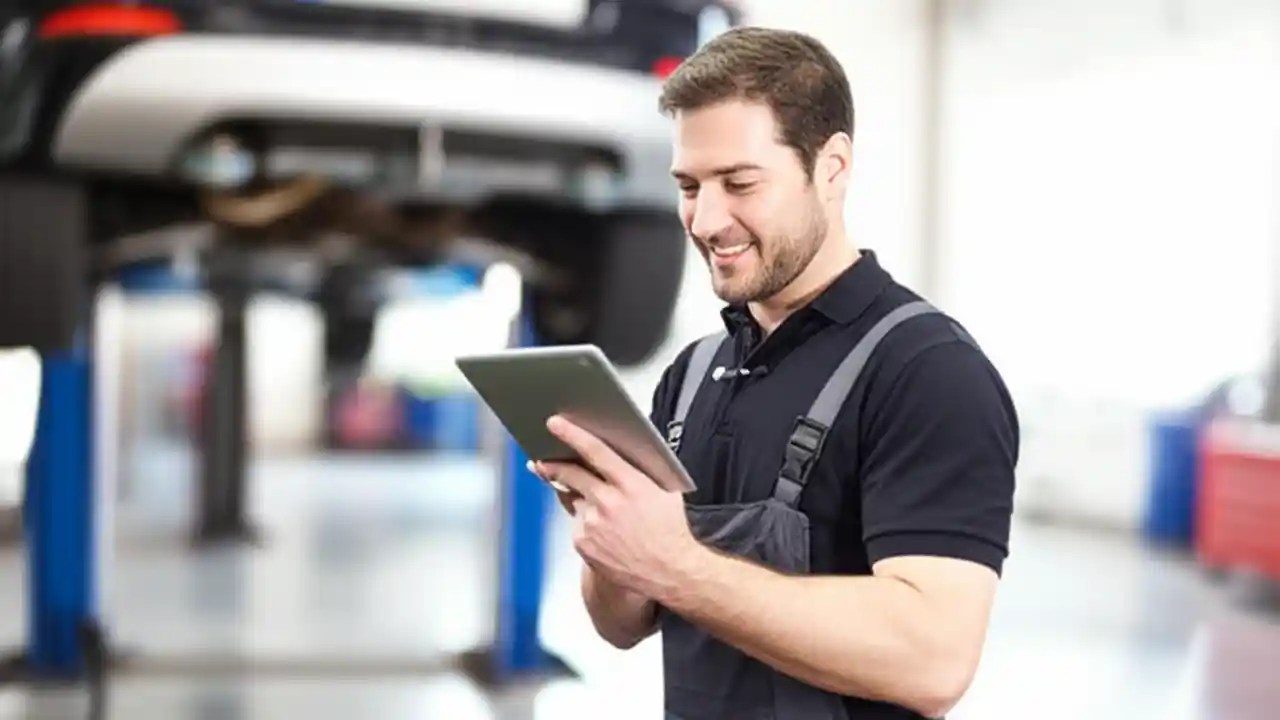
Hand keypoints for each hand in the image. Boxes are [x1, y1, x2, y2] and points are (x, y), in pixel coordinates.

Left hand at [531, 415, 700, 600]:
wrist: (671, 572)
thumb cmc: (672, 531)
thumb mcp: (664, 491)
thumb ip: (638, 472)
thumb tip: (614, 455)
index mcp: (632, 485)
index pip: (595, 451)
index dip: (572, 434)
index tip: (555, 423)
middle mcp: (609, 503)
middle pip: (571, 474)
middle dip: (553, 464)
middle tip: (541, 458)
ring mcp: (593, 525)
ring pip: (573, 500)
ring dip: (578, 497)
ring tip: (600, 508)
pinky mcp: (583, 544)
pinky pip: (577, 524)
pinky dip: (585, 522)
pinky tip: (604, 531)